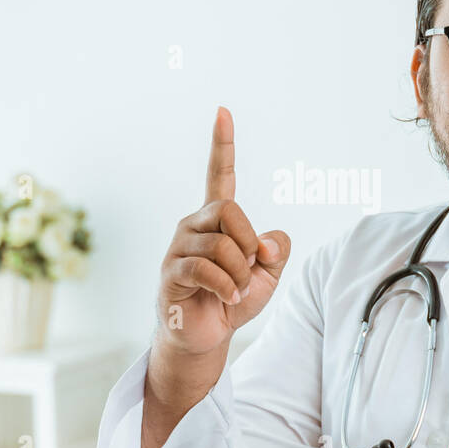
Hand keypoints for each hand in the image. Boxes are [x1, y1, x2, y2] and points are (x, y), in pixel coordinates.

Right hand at [155, 106, 290, 355]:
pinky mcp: (171, 271)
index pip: (220, 175)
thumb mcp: (268, 273)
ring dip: (240, 272)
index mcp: (217, 219)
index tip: (223, 112)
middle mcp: (194, 225)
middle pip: (230, 211)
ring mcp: (179, 246)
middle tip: (250, 270)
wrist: (207, 335)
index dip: (223, 145)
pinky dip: (227, 285)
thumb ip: (277, 249)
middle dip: (250, 243)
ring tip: (235, 290)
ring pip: (221, 244)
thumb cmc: (234, 299)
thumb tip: (267, 242)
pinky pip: (206, 268)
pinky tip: (228, 298)